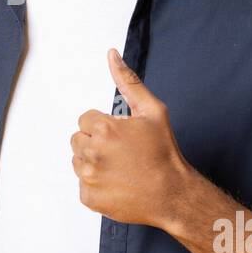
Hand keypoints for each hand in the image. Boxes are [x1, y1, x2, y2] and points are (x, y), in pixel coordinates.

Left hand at [70, 48, 202, 230]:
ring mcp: (88, 177)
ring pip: (78, 161)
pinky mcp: (89, 197)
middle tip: (122, 152)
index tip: (122, 137)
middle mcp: (92, 153)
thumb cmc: (164, 152)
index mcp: (104, 129)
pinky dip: (96, 184)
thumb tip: (111, 54)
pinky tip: (117, 184)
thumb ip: (128, 82)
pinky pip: (83, 184)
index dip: (105, 126)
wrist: (173, 194)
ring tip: (120, 168)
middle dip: (96, 142)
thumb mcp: (152, 111)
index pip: (86, 119)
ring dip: (93, 162)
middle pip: (78, 139)